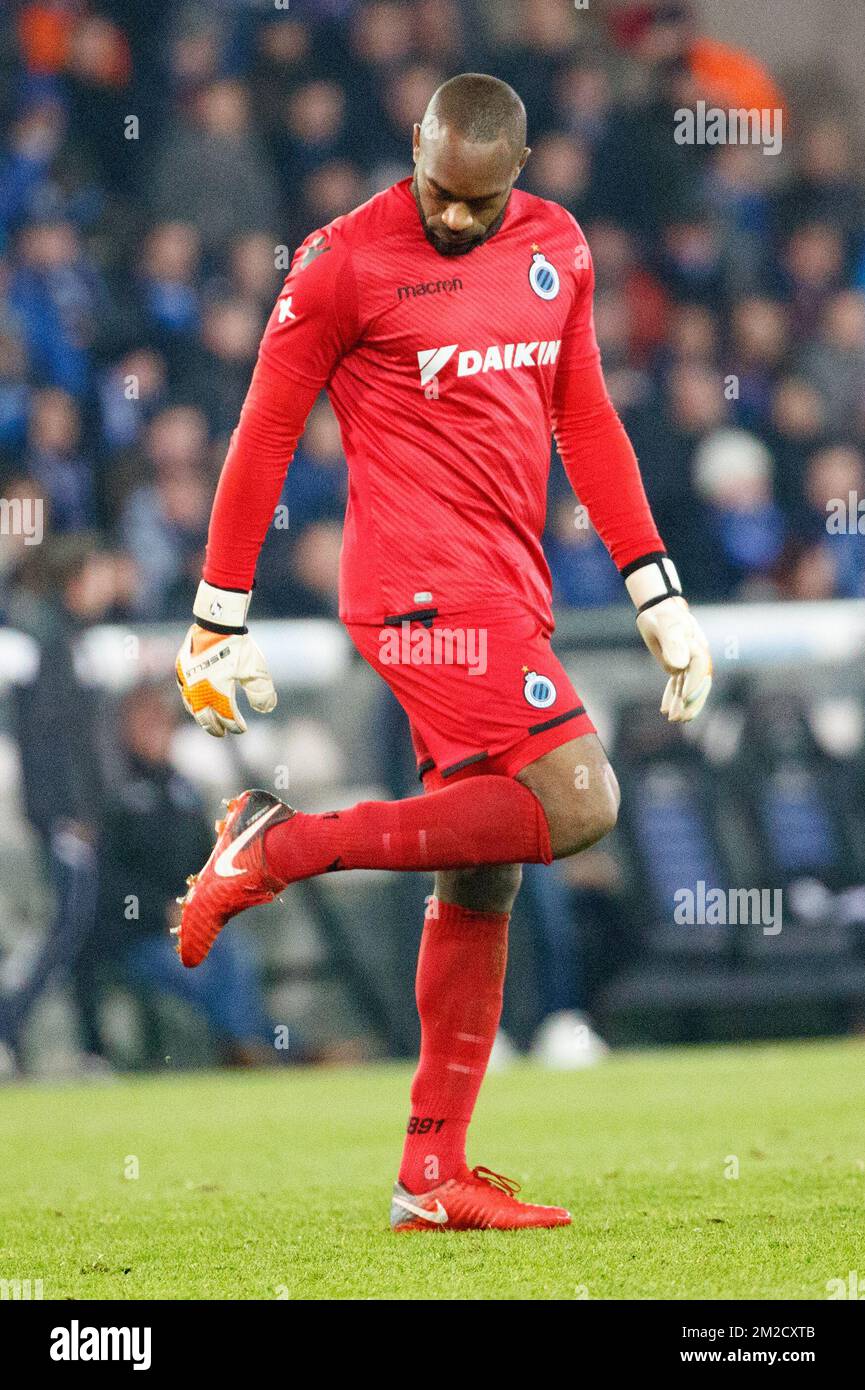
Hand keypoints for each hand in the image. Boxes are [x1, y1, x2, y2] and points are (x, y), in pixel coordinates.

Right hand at [175, 623, 276, 736]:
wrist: (216, 622)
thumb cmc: (238, 646)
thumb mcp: (256, 669)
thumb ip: (262, 692)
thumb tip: (266, 709)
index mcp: (218, 693)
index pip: (227, 717)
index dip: (236, 726)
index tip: (242, 729)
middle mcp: (200, 691)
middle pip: (206, 718)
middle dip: (215, 728)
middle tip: (223, 734)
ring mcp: (187, 681)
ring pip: (192, 707)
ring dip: (201, 717)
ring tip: (209, 722)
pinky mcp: (181, 671)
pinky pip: (184, 692)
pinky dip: (191, 702)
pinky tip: (195, 702)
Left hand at [636, 596, 711, 722]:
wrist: (658, 609)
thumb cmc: (662, 615)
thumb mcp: (666, 626)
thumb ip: (673, 643)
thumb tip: (680, 665)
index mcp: (697, 647)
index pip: (699, 670)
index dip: (694, 685)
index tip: (684, 699)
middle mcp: (696, 657)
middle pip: (698, 684)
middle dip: (691, 702)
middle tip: (680, 718)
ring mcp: (688, 663)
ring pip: (687, 687)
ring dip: (681, 704)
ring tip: (672, 718)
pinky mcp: (678, 666)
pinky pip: (678, 684)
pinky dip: (672, 696)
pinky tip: (664, 709)